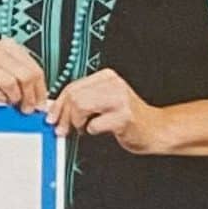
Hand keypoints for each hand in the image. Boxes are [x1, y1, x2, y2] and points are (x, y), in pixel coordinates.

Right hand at [0, 39, 49, 109]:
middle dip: (30, 96)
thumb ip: (19, 73)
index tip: (40, 102)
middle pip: (25, 76)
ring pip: (11, 84)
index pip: (34, 69)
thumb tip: (38, 95)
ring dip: (15, 98)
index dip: (40, 89)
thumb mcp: (2, 61)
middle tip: (27, 108)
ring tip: (12, 103)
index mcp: (8, 47)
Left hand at [47, 67, 163, 151]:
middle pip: (74, 96)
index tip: (52, 116)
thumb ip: (81, 101)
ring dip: (77, 122)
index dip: (58, 104)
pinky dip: (92, 131)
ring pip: (80, 106)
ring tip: (85, 128)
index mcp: (107, 77)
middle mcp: (113, 84)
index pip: (72, 86)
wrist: (155, 129)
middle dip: (64, 115)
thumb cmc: (127, 118)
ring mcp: (120, 99)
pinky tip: (100, 131)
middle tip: (64, 128)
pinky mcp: (124, 116)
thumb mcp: (103, 103)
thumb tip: (54, 109)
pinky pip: (94, 124)